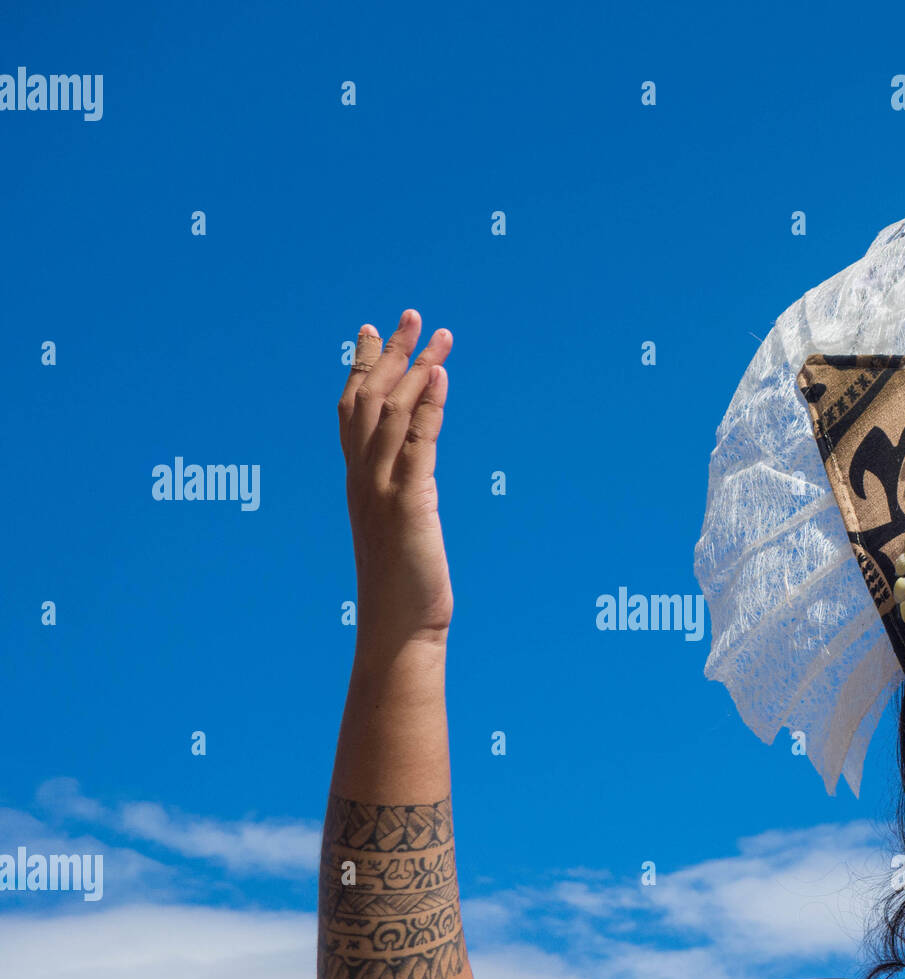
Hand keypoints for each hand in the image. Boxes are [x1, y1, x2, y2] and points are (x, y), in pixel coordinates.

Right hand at [337, 309, 453, 651]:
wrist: (399, 628)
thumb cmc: (402, 589)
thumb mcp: (398, 531)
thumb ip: (403, 498)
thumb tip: (415, 482)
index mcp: (359, 482)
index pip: (352, 411)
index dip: (360, 366)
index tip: (369, 329)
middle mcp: (362, 479)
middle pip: (369, 399)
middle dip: (390, 353)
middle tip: (411, 314)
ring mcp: (381, 490)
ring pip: (391, 413)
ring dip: (416, 367)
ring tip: (438, 333)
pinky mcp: (408, 504)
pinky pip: (417, 443)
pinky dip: (428, 405)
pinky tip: (442, 376)